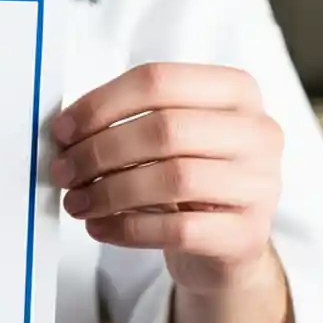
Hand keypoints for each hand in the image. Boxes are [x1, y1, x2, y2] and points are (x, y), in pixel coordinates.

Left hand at [49, 63, 283, 292]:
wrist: (225, 242)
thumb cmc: (186, 176)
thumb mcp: (167, 138)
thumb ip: (125, 122)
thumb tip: (65, 131)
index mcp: (235, 91)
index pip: (158, 80)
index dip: (101, 104)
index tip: (62, 131)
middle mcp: (258, 132)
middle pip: (165, 129)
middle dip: (100, 151)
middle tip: (63, 172)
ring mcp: (260, 184)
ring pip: (174, 178)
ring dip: (109, 192)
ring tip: (76, 203)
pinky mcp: (246, 233)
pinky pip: (178, 228)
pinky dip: (127, 229)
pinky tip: (99, 227)